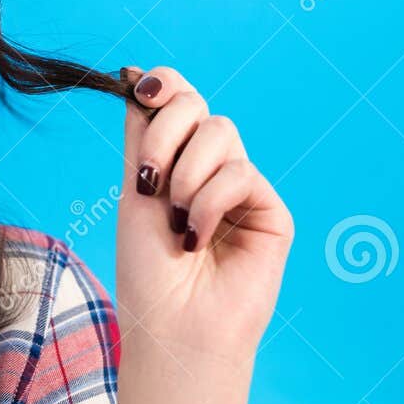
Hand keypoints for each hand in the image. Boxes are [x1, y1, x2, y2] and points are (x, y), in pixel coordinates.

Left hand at [114, 64, 293, 376]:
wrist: (172, 329)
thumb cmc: (148, 273)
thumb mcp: (135, 193)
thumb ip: (142, 137)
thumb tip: (132, 74)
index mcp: (174, 161)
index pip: (178, 100)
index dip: (162, 84)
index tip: (138, 89)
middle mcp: (209, 169)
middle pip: (197, 105)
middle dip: (165, 131)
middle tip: (149, 180)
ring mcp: (242, 188)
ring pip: (220, 132)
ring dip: (186, 173)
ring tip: (176, 221)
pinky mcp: (271, 211)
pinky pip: (240, 173)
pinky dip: (210, 202)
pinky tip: (199, 238)